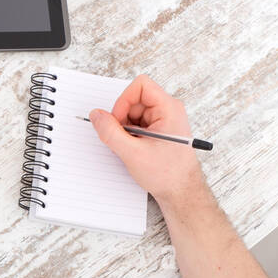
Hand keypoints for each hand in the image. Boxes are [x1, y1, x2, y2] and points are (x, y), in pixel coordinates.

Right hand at [88, 75, 205, 208]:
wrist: (181, 192)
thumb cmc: (168, 174)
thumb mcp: (133, 153)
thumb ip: (110, 132)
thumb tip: (96, 115)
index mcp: (169, 109)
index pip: (140, 85)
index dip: (123, 100)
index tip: (118, 120)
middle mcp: (168, 110)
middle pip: (135, 99)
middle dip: (122, 117)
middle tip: (123, 138)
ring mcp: (164, 119)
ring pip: (134, 112)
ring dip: (126, 128)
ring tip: (132, 146)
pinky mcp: (158, 129)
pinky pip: (137, 122)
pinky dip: (130, 134)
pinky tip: (135, 148)